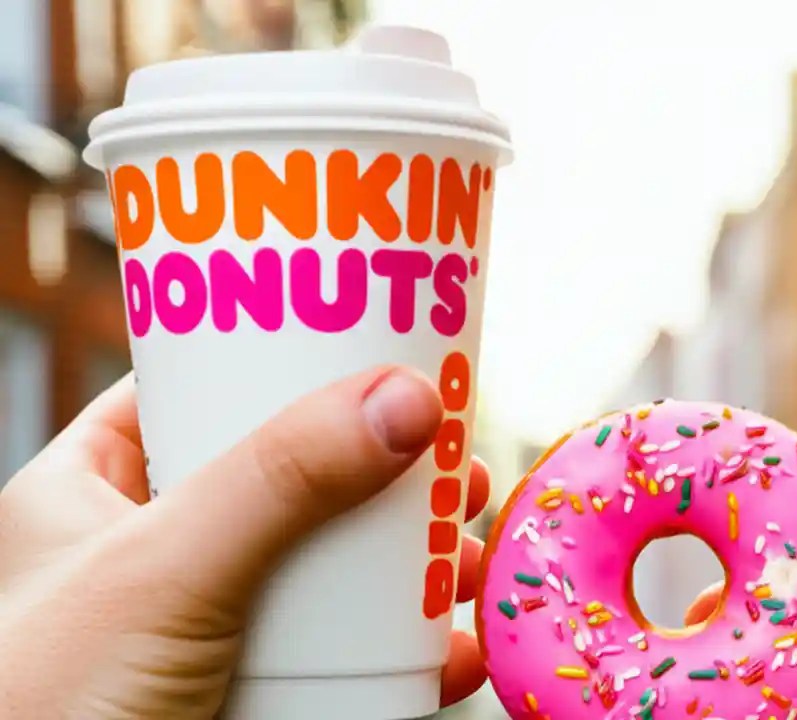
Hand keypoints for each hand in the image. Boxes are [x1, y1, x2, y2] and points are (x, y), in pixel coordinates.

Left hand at [0, 367, 489, 718]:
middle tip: (451, 452)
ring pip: (333, 571)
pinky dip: (414, 650)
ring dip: (415, 561)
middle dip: (385, 469)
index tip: (375, 343)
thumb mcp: (163, 572)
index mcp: (93, 492)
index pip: (198, 392)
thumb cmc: (50, 708)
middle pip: (293, 477)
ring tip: (468, 551)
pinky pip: (352, 660)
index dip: (285, 361)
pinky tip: (455, 647)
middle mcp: (156, 552)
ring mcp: (210, 629)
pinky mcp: (254, 697)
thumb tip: (405, 398)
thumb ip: (279, 481)